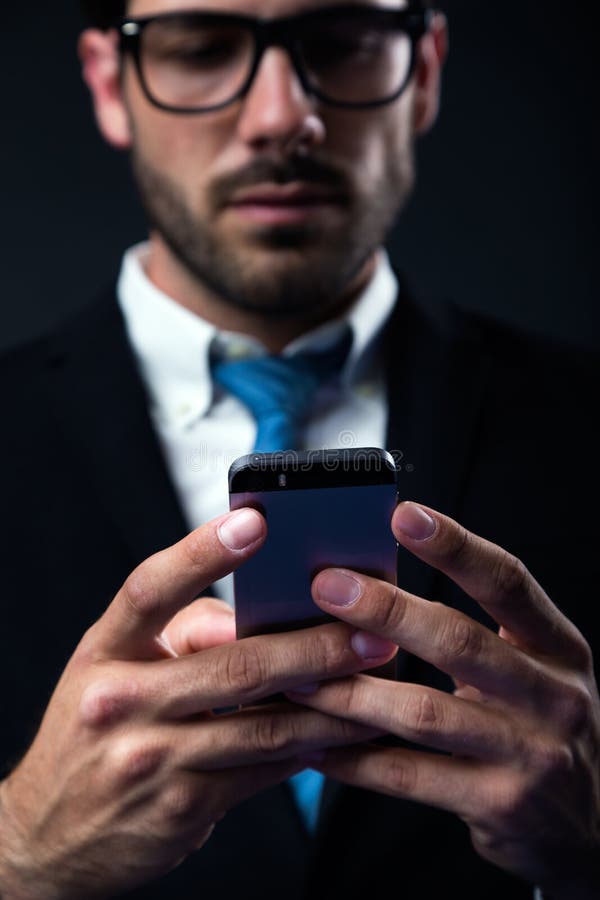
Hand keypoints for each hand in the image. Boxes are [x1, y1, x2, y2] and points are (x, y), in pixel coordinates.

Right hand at [0, 508, 394, 899]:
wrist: (46, 834)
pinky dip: (307, 750)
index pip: (151, 589)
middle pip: (233, 664)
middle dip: (312, 646)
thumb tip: (256, 619)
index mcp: (104, 651)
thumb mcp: (114, 666)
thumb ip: (183, 632)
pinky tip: (342, 734)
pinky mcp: (181, 808)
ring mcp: (150, 760)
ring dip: (329, 705)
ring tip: (376, 683)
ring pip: (261, 726)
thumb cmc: (94, 730)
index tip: (257, 521)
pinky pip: (260, 772)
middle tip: (369, 631)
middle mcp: (121, 702)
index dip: (205, 552)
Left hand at [288, 501, 599, 899]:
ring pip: (425, 714)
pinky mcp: (500, 804)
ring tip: (299, 675)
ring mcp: (531, 754)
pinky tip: (314, 744)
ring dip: (353, 692)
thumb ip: (470, 630)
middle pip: (460, 641)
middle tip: (326, 586)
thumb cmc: (534, 722)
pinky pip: (410, 777)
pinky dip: (355, 760)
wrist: (581, 823)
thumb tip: (371, 582)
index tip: (402, 515)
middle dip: (386, 610)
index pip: (508, 582)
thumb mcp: (529, 667)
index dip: (456, 546)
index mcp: (557, 646)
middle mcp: (553, 695)